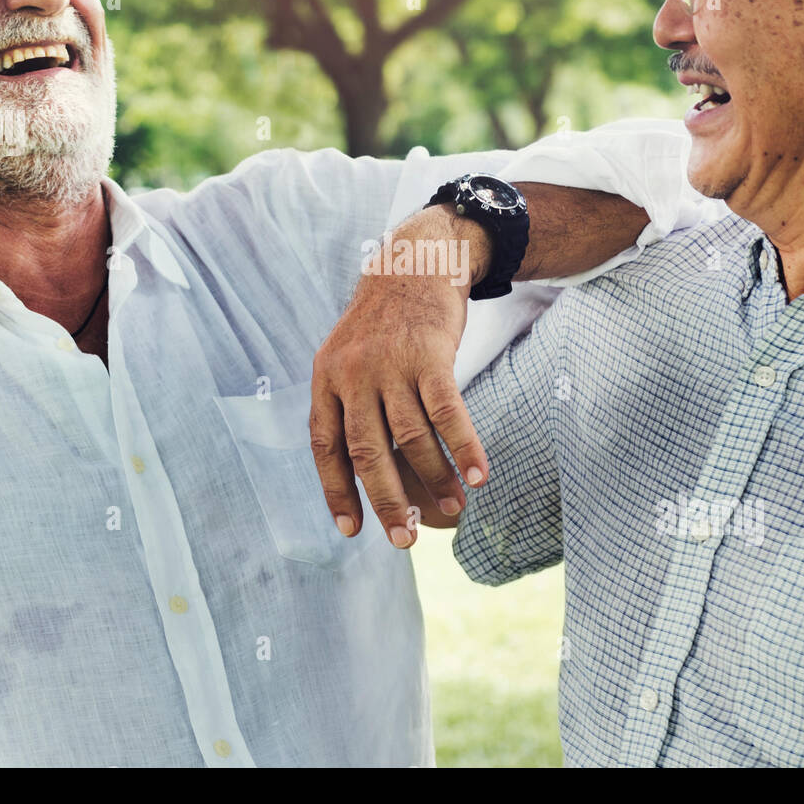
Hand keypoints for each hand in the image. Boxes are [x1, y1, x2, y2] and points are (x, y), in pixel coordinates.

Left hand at [310, 205, 490, 547]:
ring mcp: (392, 364)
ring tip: (454, 511)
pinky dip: (463, 449)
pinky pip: (447, 413)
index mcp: (328, 378)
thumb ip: (349, 404)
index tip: (351, 530)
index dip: (337, 491)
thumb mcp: (348, 355)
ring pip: (411, 438)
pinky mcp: (431, 356)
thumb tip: (363, 471)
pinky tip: (478, 477)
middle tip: (404, 540)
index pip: (326, 446)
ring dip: (435, 481)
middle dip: (388, 502)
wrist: (415, 262)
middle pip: (368, 452)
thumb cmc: (385, 322)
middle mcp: (354, 374)